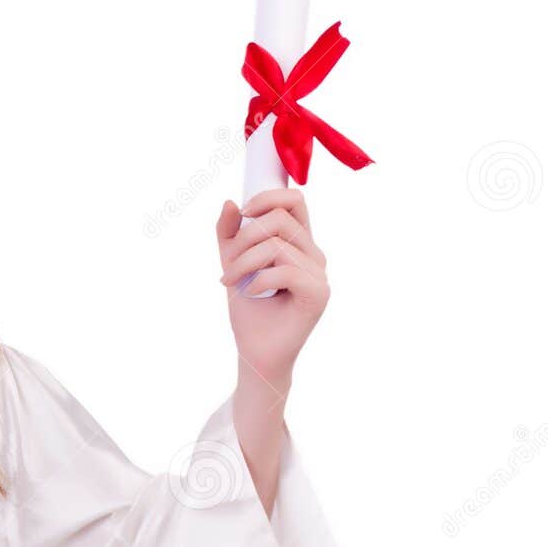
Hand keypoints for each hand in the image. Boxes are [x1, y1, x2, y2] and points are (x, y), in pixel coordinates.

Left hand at [215, 186, 328, 387]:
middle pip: (281, 219)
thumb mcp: (232, 263)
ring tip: (233, 282)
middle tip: (228, 265)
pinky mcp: (318, 293)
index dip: (269, 197)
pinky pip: (286, 271)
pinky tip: (251, 293)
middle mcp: (313, 254)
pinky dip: (258, 281)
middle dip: (244, 238)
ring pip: (278, 246)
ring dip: (244, 263)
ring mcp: (319, 273)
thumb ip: (230, 233)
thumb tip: (231, 202)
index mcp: (297, 242)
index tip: (244, 213)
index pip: (295, 201)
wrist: (255, 349)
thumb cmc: (249, 308)